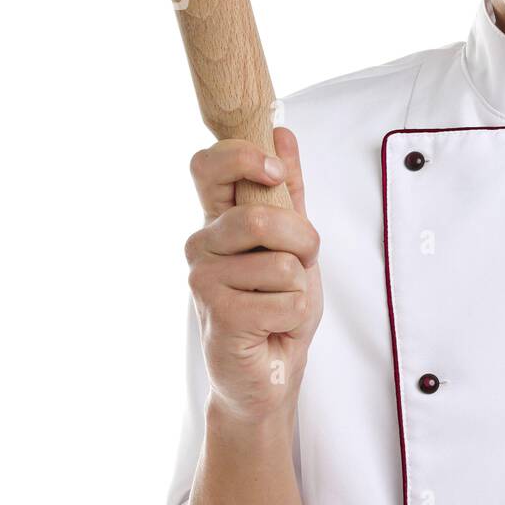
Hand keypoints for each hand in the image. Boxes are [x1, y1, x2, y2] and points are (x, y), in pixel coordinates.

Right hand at [183, 127, 323, 418]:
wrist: (271, 372)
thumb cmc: (277, 305)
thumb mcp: (293, 240)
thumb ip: (288, 191)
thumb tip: (282, 133)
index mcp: (217, 219)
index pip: (207, 165)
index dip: (242, 157)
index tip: (274, 172)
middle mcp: (202, 244)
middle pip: (261, 216)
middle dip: (302, 243)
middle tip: (299, 266)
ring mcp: (203, 279)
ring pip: (281, 262)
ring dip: (300, 287)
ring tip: (279, 304)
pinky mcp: (218, 314)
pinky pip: (287, 298)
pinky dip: (295, 315)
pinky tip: (272, 328)